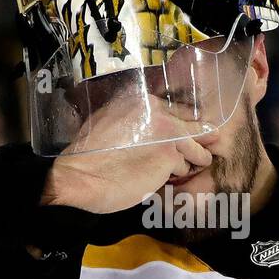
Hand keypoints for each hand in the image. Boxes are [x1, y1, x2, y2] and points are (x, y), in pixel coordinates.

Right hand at [41, 92, 213, 213]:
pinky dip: (177, 176)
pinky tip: (162, 179)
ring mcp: (168, 132)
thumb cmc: (89, 155)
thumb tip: (155, 122)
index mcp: (145, 99)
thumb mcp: (110, 119)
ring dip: (187, 163)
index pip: (182, 110)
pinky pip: (187, 167)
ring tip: (171, 171)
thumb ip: (137, 117)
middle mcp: (160, 110)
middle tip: (192, 157)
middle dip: (197, 144)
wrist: (80, 176)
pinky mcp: (170, 155)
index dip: (185, 128)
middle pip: (198, 127)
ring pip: (196, 149)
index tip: (182, 140)